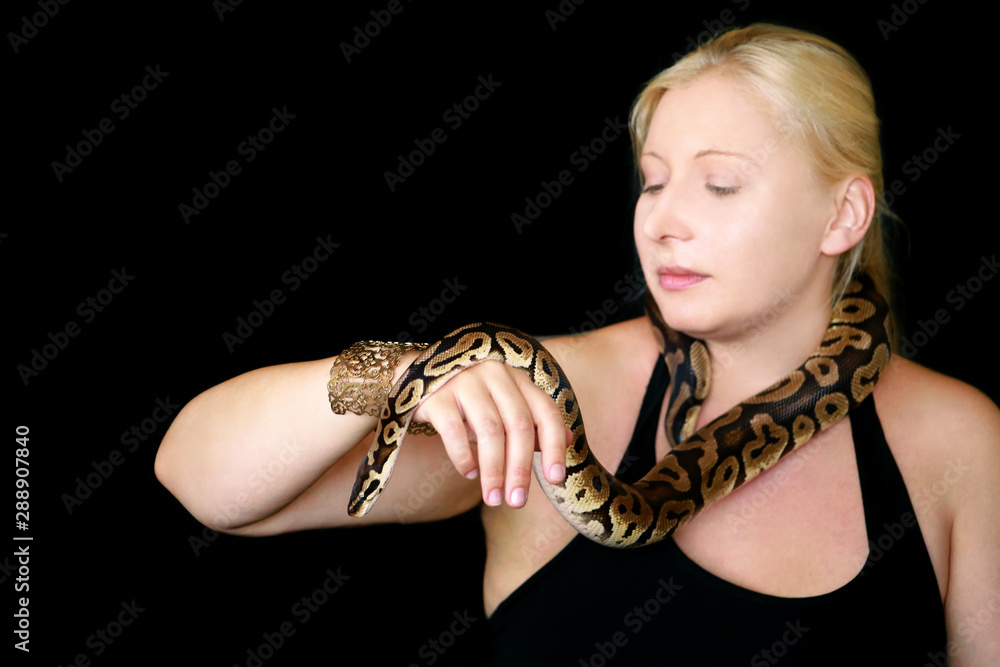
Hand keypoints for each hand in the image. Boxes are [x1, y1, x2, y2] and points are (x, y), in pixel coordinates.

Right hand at [411, 360, 570, 508]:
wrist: (417, 378)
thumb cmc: (469, 399)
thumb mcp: (502, 406)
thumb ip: (531, 422)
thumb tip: (569, 440)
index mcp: (516, 378)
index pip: (545, 412)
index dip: (555, 447)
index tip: (556, 480)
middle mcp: (494, 374)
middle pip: (517, 426)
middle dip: (519, 469)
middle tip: (517, 502)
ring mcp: (464, 381)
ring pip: (488, 431)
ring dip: (493, 471)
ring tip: (494, 498)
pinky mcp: (436, 395)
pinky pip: (454, 430)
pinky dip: (464, 456)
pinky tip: (469, 473)